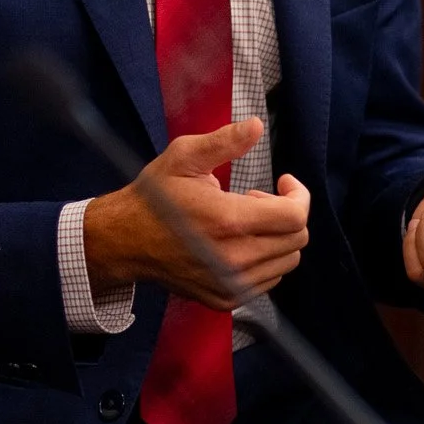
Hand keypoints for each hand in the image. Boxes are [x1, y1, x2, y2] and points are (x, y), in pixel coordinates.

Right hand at [82, 118, 309, 309]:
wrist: (124, 240)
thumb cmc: (154, 196)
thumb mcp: (183, 157)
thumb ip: (223, 141)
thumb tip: (255, 125)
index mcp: (227, 221)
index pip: (295, 216)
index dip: (298, 195)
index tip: (284, 182)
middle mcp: (233, 259)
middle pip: (297, 239)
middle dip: (284, 212)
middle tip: (253, 200)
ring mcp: (230, 283)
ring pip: (287, 261)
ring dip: (276, 237)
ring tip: (243, 222)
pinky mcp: (226, 298)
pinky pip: (269, 279)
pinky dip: (264, 258)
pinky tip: (237, 242)